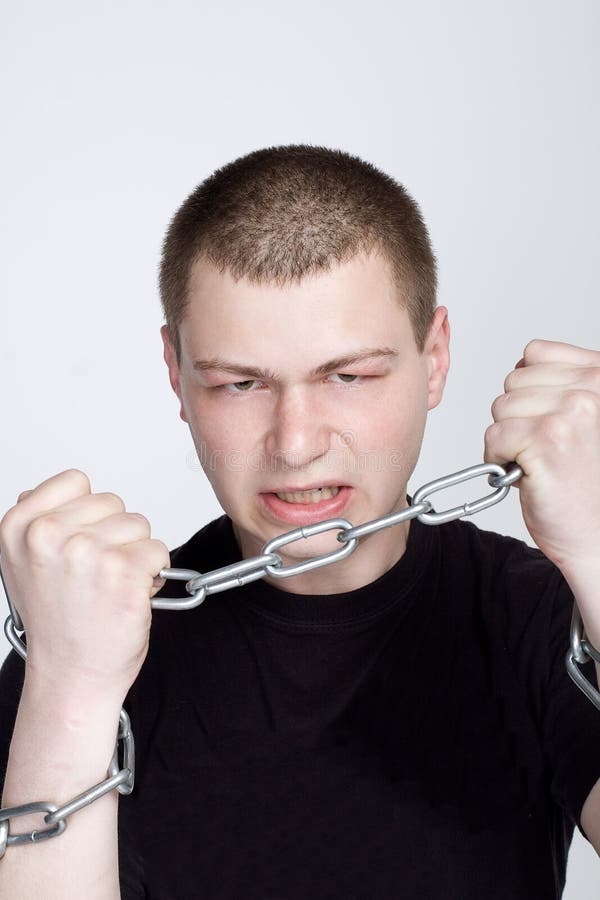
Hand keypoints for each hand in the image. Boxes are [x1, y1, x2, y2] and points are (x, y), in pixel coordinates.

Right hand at [0, 469, 169, 697]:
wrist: (72, 676)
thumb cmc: (57, 624)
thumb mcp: (23, 565)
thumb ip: (35, 523)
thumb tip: (42, 490)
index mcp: (20, 526)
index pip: (76, 480)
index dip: (89, 512)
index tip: (80, 543)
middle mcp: (48, 535)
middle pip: (112, 502)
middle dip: (115, 536)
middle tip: (95, 576)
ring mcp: (86, 552)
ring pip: (139, 524)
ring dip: (135, 555)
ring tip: (110, 587)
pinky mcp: (123, 571)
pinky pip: (159, 549)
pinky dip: (154, 573)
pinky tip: (128, 596)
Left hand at [484, 339, 599, 573]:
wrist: (596, 535)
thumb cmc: (586, 480)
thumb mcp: (585, 415)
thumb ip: (562, 382)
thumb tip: (520, 365)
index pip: (535, 353)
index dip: (528, 389)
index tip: (549, 420)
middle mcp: (592, 389)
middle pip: (513, 381)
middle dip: (518, 416)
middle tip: (546, 448)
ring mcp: (571, 413)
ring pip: (500, 407)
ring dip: (508, 438)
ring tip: (539, 460)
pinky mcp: (548, 441)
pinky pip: (494, 435)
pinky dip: (499, 458)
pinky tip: (527, 474)